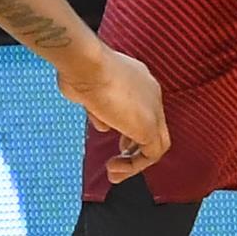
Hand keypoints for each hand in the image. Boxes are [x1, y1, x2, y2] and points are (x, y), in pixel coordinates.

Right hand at [57, 48, 171, 183]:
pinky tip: (114, 169)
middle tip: (119, 159)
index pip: (142, 108)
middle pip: (153, 125)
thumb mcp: (87, 91)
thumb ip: (97, 109)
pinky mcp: (149, 126)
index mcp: (138, 79)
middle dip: (136, 146)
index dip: (131, 128)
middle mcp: (150, 92)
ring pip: (156, 142)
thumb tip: (103, 125)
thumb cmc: (80, 70)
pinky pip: (150, 154)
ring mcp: (153, 109)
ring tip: (114, 171)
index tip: (120, 142)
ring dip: (135, 161)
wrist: (87, 64)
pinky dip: (133, 167)